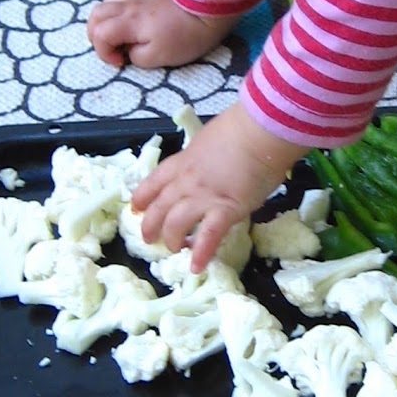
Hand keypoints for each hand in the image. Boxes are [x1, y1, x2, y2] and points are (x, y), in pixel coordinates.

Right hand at [87, 0, 235, 68]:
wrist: (206, 11)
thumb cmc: (184, 37)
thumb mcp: (158, 58)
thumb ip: (136, 57)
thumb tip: (128, 51)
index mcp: (128, 23)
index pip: (99, 34)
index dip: (104, 52)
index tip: (121, 62)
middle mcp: (128, 7)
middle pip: (95, 15)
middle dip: (96, 36)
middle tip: (113, 51)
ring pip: (105, 3)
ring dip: (103, 21)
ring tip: (117, 36)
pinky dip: (114, 9)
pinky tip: (125, 19)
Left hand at [132, 103, 303, 269]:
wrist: (260, 131)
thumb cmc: (242, 129)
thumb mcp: (210, 139)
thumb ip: (204, 157)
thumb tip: (210, 163)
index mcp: (183, 161)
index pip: (154, 182)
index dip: (142, 197)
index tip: (136, 208)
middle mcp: (186, 181)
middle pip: (159, 208)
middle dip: (151, 226)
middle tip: (150, 239)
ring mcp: (203, 197)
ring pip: (175, 224)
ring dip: (172, 240)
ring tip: (175, 251)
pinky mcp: (225, 210)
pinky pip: (208, 236)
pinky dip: (201, 254)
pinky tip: (197, 268)